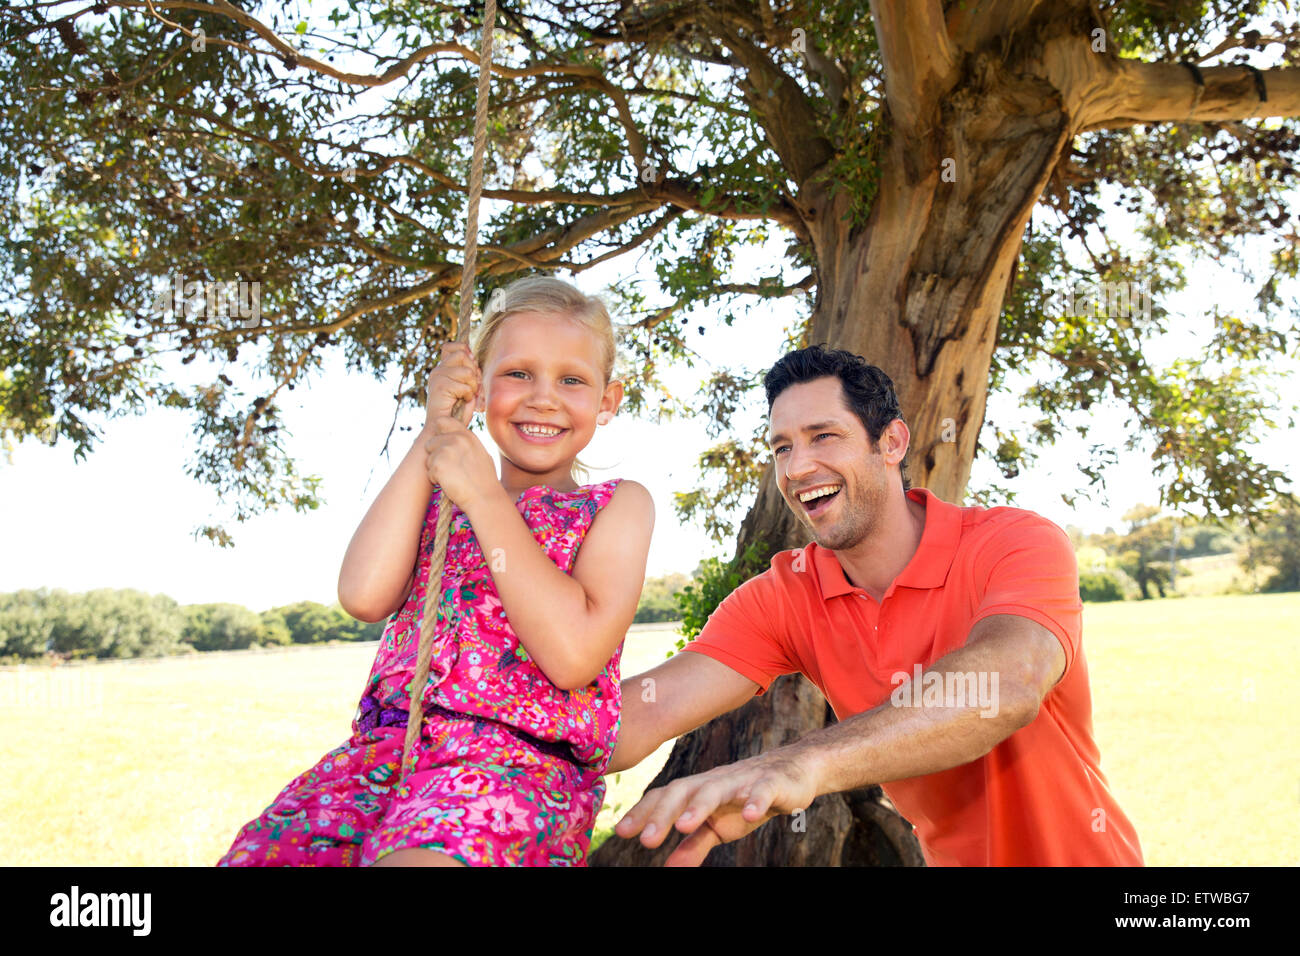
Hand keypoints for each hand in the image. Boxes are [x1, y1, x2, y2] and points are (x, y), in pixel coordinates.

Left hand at [424, 415, 497, 508]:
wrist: (485, 498)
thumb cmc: (484, 481)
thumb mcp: (480, 453)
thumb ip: (465, 443)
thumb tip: (453, 438)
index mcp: (467, 435)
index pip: (442, 421)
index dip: (438, 433)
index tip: (442, 445)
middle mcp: (456, 439)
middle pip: (430, 442)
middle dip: (434, 454)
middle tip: (448, 467)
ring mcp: (446, 450)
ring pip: (428, 458)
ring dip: (435, 469)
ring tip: (452, 477)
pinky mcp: (438, 464)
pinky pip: (429, 471)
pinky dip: (436, 480)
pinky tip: (450, 484)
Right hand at [425, 342, 480, 429]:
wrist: (445, 428)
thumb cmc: (458, 410)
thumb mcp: (467, 386)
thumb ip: (469, 371)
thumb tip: (472, 356)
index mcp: (444, 368)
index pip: (453, 346)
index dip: (465, 352)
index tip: (471, 368)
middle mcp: (438, 370)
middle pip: (463, 354)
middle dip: (473, 372)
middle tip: (470, 388)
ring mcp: (437, 376)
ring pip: (467, 371)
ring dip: (472, 386)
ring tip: (465, 396)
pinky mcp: (440, 386)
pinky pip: (465, 385)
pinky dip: (468, 396)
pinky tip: (461, 402)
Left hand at [612, 750, 817, 865]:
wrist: (793, 773)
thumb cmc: (746, 799)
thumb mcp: (719, 827)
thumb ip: (693, 846)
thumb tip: (668, 868)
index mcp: (699, 790)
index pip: (666, 797)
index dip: (643, 812)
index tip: (621, 832)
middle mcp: (716, 781)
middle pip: (684, 789)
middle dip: (663, 813)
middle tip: (646, 839)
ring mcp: (743, 780)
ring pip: (717, 788)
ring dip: (699, 805)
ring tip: (684, 826)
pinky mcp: (773, 784)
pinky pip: (763, 790)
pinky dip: (755, 801)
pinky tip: (749, 814)